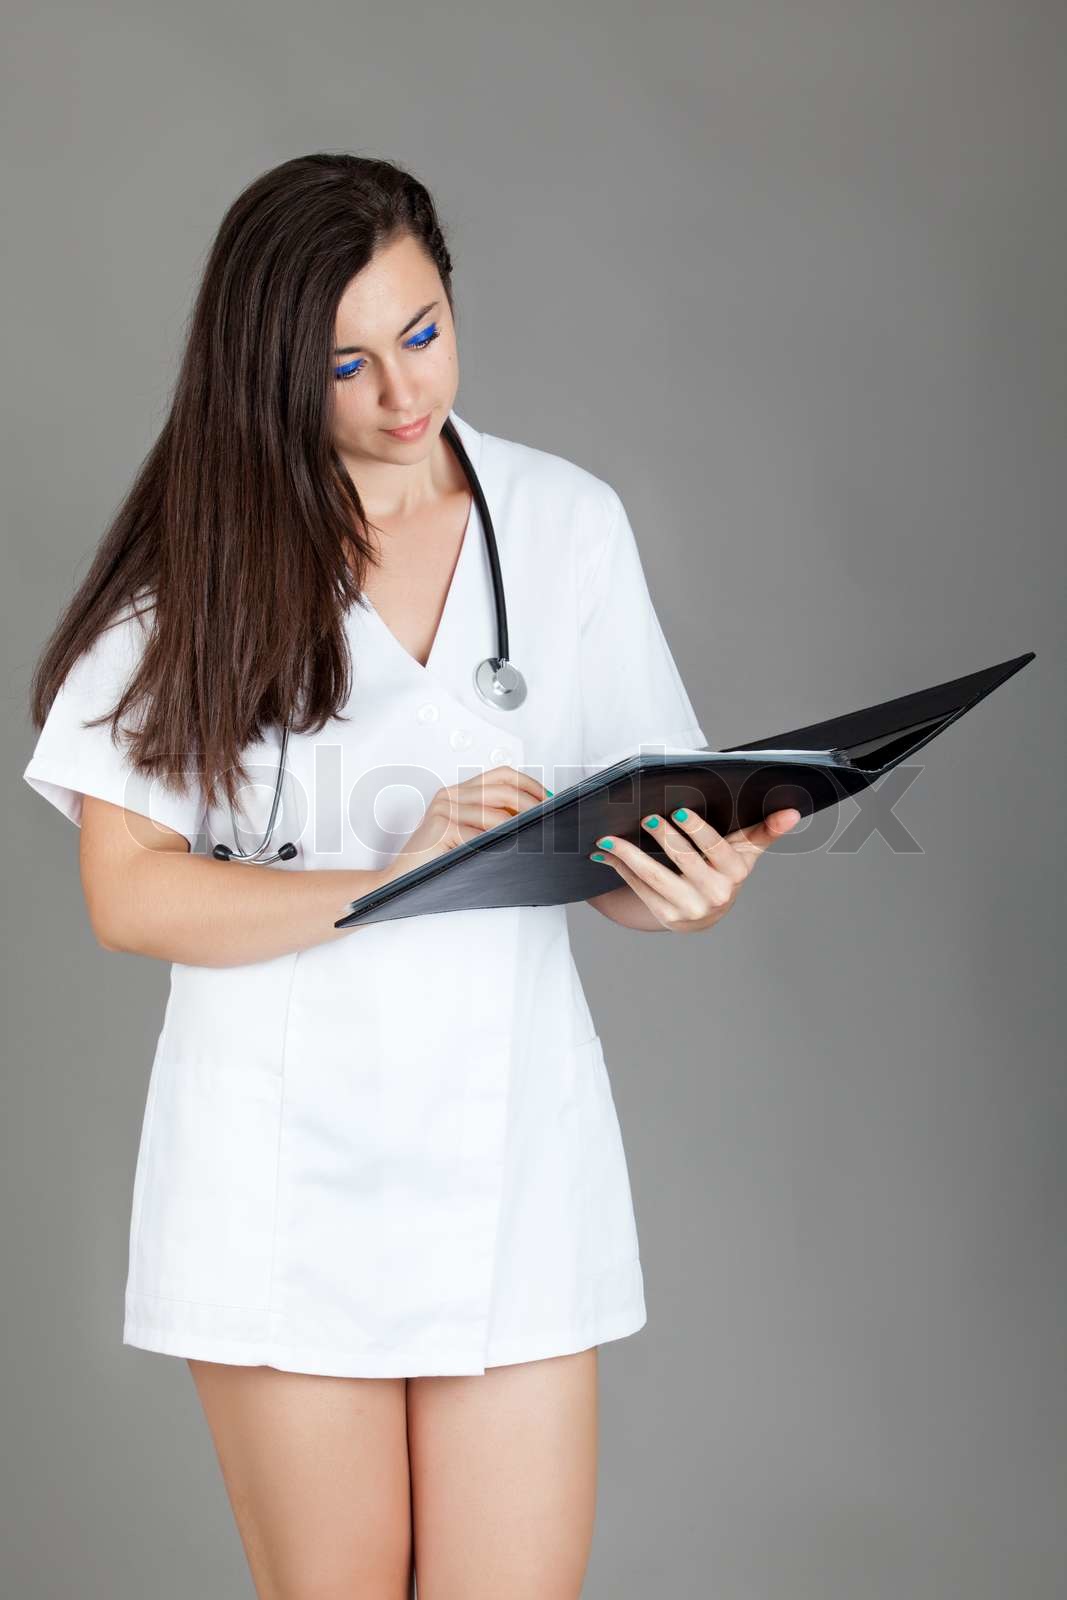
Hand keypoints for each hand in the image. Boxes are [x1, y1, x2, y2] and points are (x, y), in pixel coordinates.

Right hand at [378, 765, 549, 886]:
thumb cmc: (435, 862)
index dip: (529, 784)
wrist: (398, 882)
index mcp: (457, 792)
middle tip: (549, 818)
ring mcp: (444, 809)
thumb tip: (532, 817)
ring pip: (496, 813)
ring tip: (536, 837)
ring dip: (521, 827)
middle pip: (503, 788)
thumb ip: (492, 821)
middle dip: (532, 803)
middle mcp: (449, 795)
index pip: (501, 775)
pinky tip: (511, 852)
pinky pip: (481, 834)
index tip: (548, 799)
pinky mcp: (442, 827)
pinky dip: (500, 844)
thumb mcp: (467, 834)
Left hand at [588, 805, 800, 932]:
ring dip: (629, 855)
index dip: (696, 830)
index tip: (678, 811)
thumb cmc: (724, 869)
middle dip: (663, 837)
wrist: (706, 911)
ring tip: (610, 837)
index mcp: (735, 872)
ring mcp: (689, 907)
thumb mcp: (745, 851)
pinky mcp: (667, 916)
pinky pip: (641, 888)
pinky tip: (607, 853)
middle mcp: (715, 893)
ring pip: (655, 876)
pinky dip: (622, 868)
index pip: (715, 847)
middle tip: (645, 816)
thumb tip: (793, 812)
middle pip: (683, 860)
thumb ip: (766, 830)